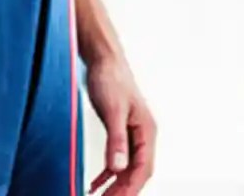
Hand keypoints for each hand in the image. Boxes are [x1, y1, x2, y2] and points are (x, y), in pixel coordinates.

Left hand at [86, 57, 155, 194]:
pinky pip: (118, 160)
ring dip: (116, 185)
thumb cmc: (112, 79)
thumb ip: (116, 140)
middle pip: (137, 172)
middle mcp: (143, 134)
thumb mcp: (113, 112)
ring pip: (128, 168)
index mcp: (147, 130)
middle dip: (123, 191)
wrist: (104, 60)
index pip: (144, 169)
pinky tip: (96, 183)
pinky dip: (108, 175)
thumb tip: (118, 168)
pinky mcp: (119, 130)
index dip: (131, 188)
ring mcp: (131, 133)